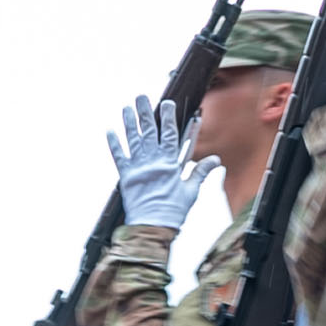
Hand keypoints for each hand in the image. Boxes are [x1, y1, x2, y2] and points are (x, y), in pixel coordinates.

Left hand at [109, 94, 208, 229]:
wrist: (152, 228)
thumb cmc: (173, 212)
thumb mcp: (191, 192)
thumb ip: (201, 172)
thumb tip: (215, 160)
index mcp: (170, 165)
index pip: (171, 136)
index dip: (170, 119)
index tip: (168, 103)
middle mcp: (153, 163)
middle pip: (150, 133)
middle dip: (146, 113)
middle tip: (142, 97)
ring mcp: (138, 168)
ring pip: (134, 140)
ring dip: (130, 123)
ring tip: (126, 108)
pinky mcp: (126, 177)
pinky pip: (119, 157)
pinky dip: (114, 144)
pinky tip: (110, 131)